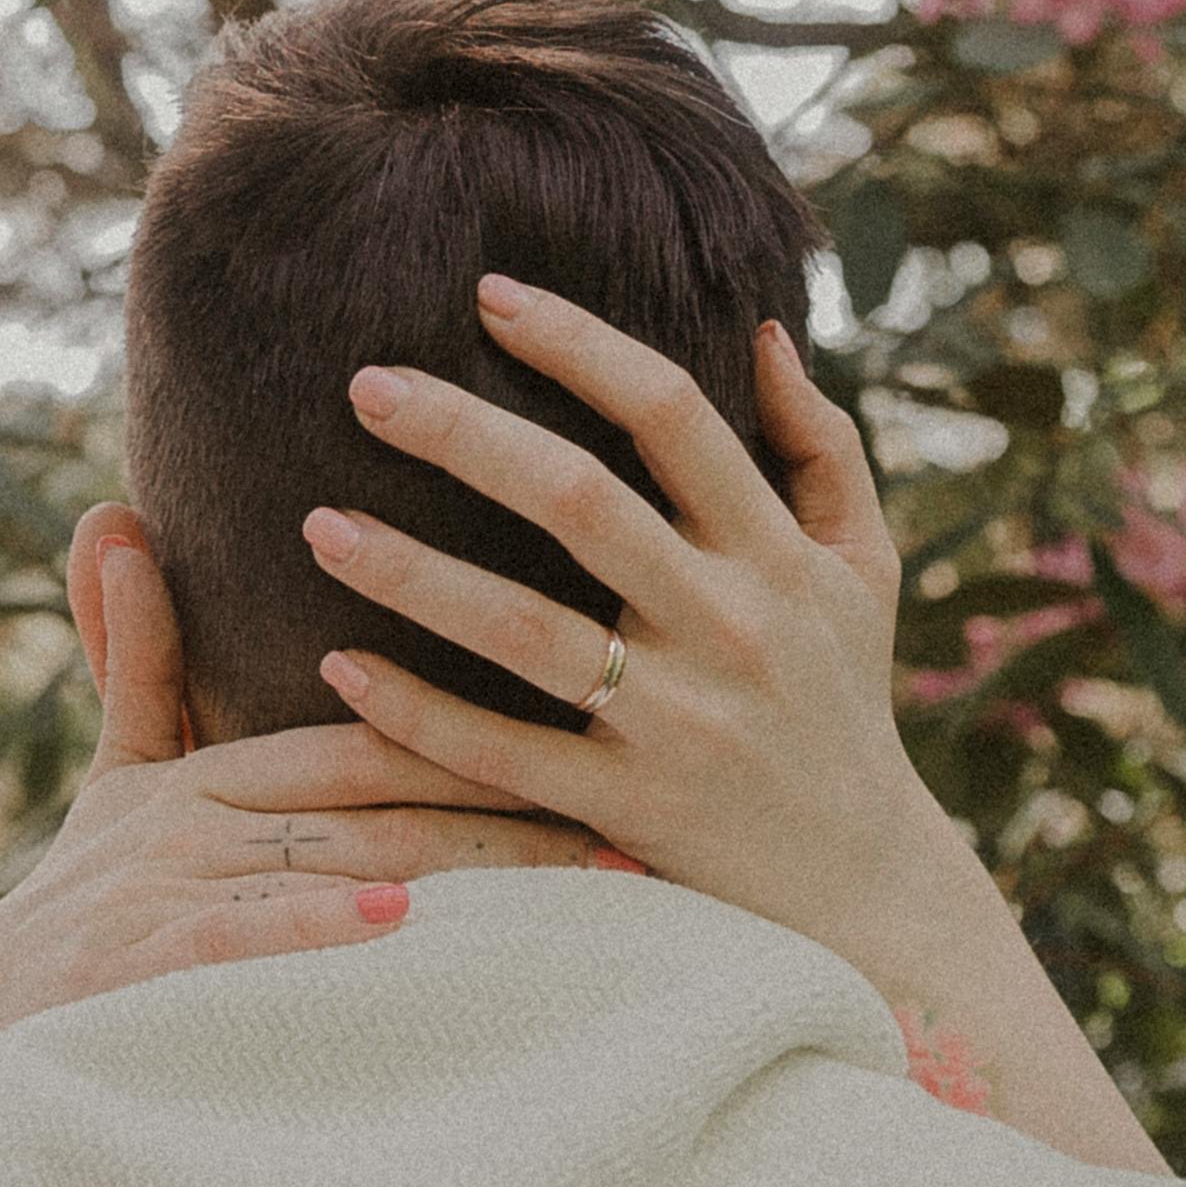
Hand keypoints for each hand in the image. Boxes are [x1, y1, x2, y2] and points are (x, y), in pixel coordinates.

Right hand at [0, 501, 620, 1111]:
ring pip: (340, 861)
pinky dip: (317, 925)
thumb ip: (136, 665)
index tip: (601, 716)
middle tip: (647, 806)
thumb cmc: (61, 922)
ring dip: (470, 867)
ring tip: (588, 871)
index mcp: (210, 780)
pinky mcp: (133, 969)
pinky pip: (239, 940)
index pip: (368, 733)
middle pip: (384, 792)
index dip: (482, 713)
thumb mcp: (110, 789)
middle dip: (523, 796)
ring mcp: (166, 894)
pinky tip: (405, 917)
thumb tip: (118, 518)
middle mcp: (197, 823)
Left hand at [307, 277, 1168, 1175]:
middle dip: (466, 432)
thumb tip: (764, 332)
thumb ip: (825, 450)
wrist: (866, 891)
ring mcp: (676, 724)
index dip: (580, 345)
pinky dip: (417, 714)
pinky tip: (337, 668)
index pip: (674, 417)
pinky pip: (503, 756)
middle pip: (579, 501)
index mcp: (778, 556)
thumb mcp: (868, 573)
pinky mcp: (628, 812)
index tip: (489, 295)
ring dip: (412, 573)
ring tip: (317, 524)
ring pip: (523, 631)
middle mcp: (728, 627)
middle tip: (363, 384)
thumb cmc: (846, 707)